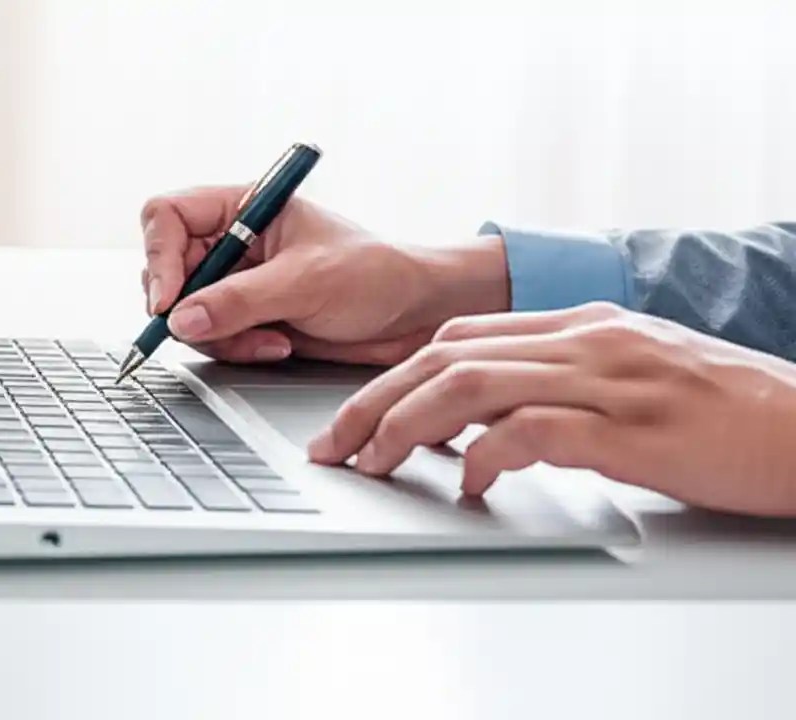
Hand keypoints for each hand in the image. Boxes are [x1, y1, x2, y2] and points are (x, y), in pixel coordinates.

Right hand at [140, 186, 509, 363]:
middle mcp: (233, 241)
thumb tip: (182, 318)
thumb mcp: (306, 282)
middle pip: (168, 270)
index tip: (169, 299)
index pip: (167, 216)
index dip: (159, 256)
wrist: (414, 315)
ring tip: (269, 337)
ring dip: (221, 335)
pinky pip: (213, 337)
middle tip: (217, 326)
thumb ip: (239, 300)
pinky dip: (238, 348)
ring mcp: (237, 281)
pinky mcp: (247, 317)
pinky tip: (277, 344)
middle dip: (191, 306)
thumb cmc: (375, 275)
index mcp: (245, 206)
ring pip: (186, 312)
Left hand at [308, 302, 795, 516]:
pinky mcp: (634, 430)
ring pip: (473, 386)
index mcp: (579, 324)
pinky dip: (489, 457)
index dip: (392, 377)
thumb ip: (557, 384)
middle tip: (333, 445)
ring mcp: (608, 380)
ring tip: (373, 464)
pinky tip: (471, 486)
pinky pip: (536, 433)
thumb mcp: (630, 379)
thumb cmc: (723, 411)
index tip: (352, 417)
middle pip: (446, 357)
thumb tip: (479, 421)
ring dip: (407, 427)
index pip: (456, 338)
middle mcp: (584, 340)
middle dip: (374, 401)